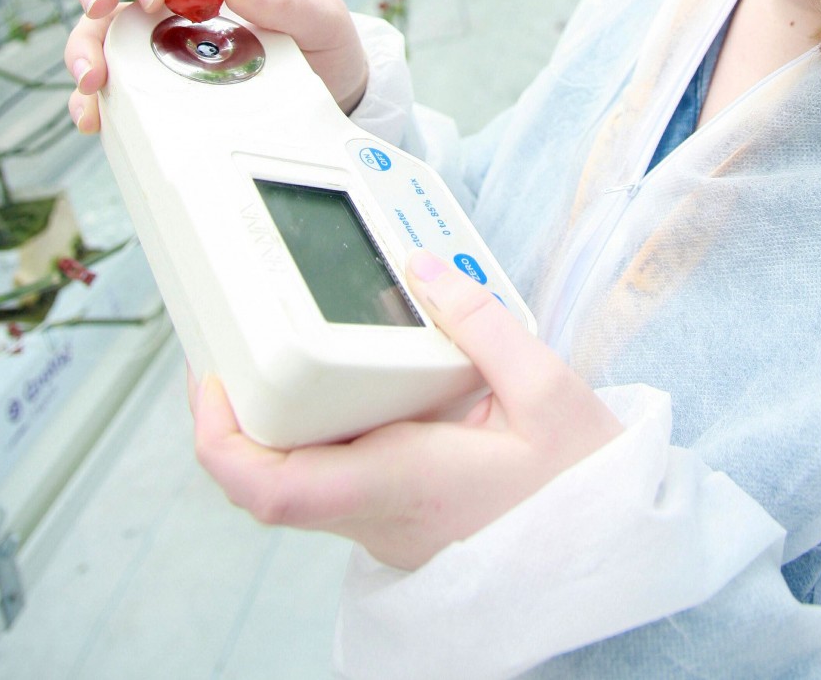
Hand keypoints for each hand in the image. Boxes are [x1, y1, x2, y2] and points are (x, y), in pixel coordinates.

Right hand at [65, 0, 366, 132]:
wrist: (334, 94)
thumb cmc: (325, 40)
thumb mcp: (321, 15)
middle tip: (98, 12)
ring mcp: (162, 37)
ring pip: (101, 26)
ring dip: (85, 46)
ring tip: (93, 80)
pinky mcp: (158, 81)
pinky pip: (114, 81)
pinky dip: (94, 98)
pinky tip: (95, 117)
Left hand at [191, 251, 623, 570]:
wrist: (610, 552)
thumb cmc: (582, 486)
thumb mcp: (548, 393)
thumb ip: (483, 324)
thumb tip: (427, 269)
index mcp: (400, 483)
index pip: (276, 491)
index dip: (222, 439)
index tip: (211, 381)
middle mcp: (378, 510)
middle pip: (271, 477)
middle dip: (239, 412)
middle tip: (234, 339)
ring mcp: (384, 517)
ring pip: (299, 475)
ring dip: (280, 416)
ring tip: (283, 339)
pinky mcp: (398, 507)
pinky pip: (335, 469)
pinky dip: (323, 422)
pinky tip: (345, 372)